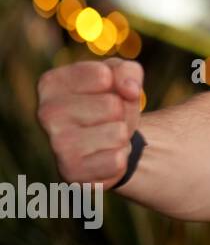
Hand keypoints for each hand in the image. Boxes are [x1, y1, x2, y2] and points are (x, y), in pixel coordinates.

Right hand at [37, 58, 142, 185]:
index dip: (119, 85)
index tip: (108, 92)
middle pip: (112, 106)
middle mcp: (46, 113)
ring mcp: (56, 145)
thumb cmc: (109, 103)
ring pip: (118, 133)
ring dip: (121, 136)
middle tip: (109, 119)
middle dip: (122, 112)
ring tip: (106, 137)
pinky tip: (103, 156)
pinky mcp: (71, 173)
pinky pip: (117, 161)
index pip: (104, 76)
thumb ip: (127, 71)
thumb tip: (129, 89)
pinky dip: (120, 158)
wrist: (105, 144)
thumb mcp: (120, 77)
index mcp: (51, 84)